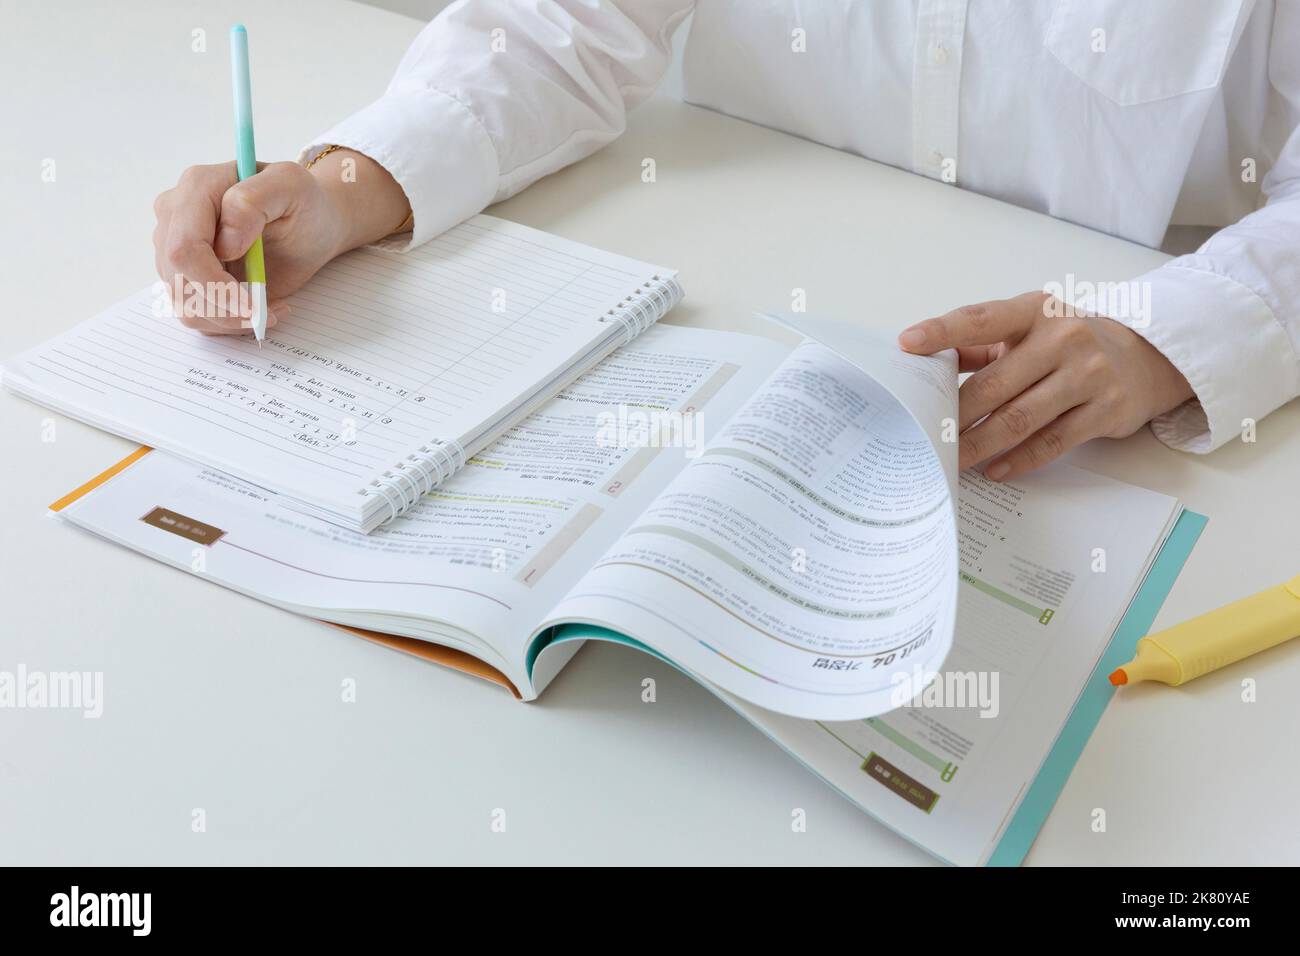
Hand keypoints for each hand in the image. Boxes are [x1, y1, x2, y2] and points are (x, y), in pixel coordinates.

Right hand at [151, 150, 408, 333]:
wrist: (310, 223)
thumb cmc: (303, 202)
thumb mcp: (291, 186)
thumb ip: (252, 201)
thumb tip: (224, 243)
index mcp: (197, 188)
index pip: (184, 247)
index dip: (213, 282)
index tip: (251, 302)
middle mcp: (176, 216)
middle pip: (179, 280)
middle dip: (223, 307)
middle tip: (264, 312)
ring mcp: (174, 246)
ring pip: (183, 303)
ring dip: (227, 319)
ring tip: (268, 308)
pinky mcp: (185, 274)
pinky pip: (193, 312)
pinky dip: (227, 322)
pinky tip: (258, 308)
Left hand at [898, 291, 1193, 479]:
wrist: (1147, 355)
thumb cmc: (1069, 342)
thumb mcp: (1031, 328)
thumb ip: (982, 344)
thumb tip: (927, 364)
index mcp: (1035, 310)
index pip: (980, 318)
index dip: (941, 331)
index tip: (907, 343)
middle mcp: (1064, 338)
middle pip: (995, 383)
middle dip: (956, 414)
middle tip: (924, 435)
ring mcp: (1088, 374)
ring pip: (1020, 418)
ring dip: (980, 443)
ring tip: (951, 459)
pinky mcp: (1106, 410)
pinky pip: (1052, 442)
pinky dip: (1019, 459)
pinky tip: (994, 469)